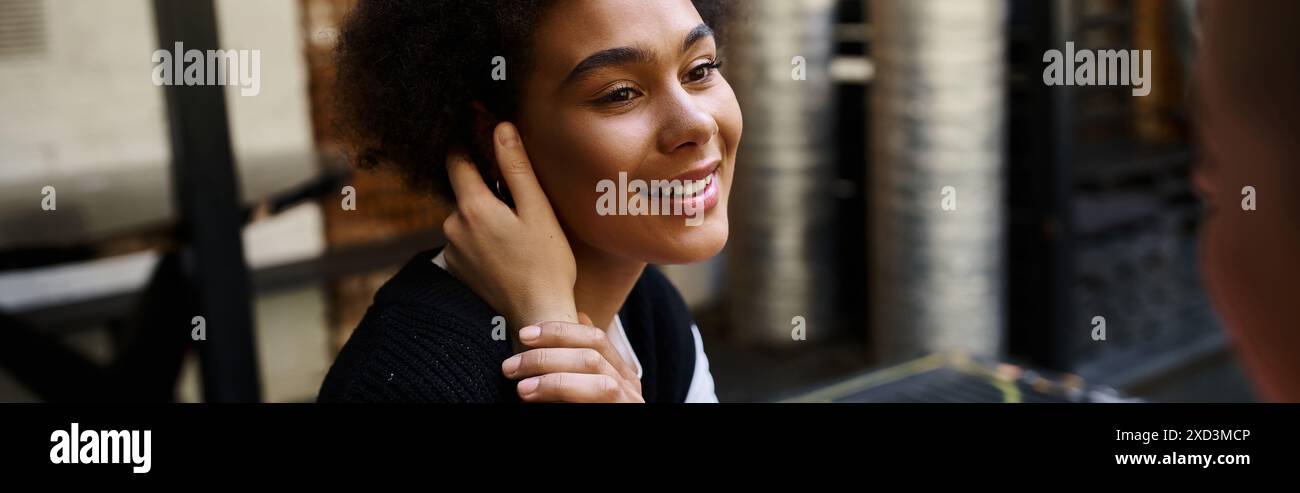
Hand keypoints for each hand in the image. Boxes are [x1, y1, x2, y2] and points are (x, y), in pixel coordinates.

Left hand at [442, 122, 578, 335]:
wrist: (537, 313)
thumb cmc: (546, 262)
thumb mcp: (537, 210)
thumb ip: (516, 168)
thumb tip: (501, 128)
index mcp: (472, 208)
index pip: (456, 160)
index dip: (468, 143)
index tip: (481, 134)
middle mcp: (453, 227)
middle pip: (464, 189)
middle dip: (486, 186)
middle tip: (519, 198)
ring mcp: (452, 249)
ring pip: (466, 215)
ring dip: (486, 213)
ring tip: (518, 228)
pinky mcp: (457, 267)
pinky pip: (467, 238)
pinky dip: (483, 235)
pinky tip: (509, 248)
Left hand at [501, 313, 643, 402]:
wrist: (610, 474)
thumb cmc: (587, 415)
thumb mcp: (583, 389)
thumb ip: (576, 363)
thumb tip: (561, 323)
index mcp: (620, 373)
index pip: (594, 336)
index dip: (559, 330)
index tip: (524, 333)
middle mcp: (629, 385)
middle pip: (591, 351)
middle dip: (546, 353)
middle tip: (510, 365)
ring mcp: (629, 403)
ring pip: (593, 371)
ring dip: (550, 373)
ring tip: (519, 387)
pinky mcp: (623, 415)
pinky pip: (596, 396)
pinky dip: (560, 390)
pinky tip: (533, 398)